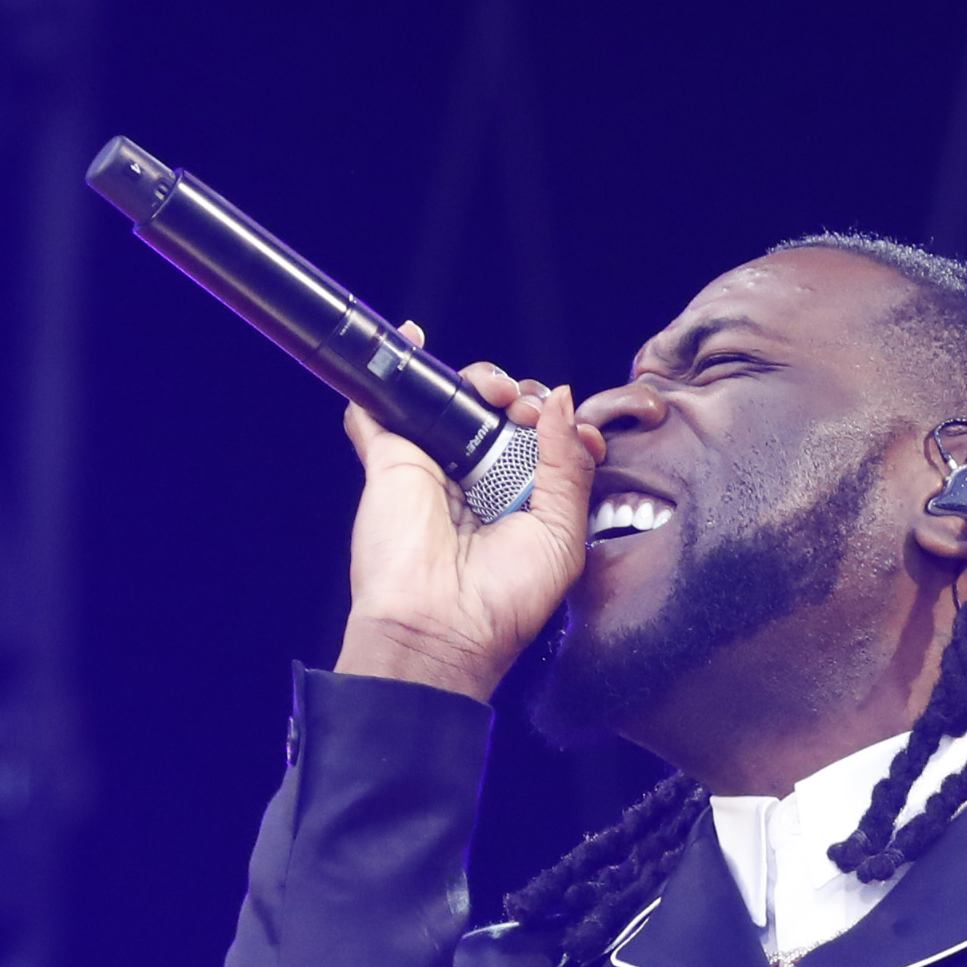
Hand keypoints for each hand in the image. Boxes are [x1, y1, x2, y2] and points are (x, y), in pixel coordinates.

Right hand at [331, 342, 601, 703]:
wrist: (437, 628)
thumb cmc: (503, 600)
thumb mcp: (563, 534)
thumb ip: (568, 464)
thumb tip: (562, 399)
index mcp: (527, 502)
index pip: (550, 444)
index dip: (568, 427)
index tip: (584, 436)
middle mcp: (482, 481)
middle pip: (506, 413)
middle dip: (528, 399)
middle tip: (531, 416)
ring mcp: (435, 466)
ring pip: (458, 399)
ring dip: (484, 381)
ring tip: (500, 398)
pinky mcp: (391, 458)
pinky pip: (382, 405)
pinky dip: (392, 368)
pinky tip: (412, 338)